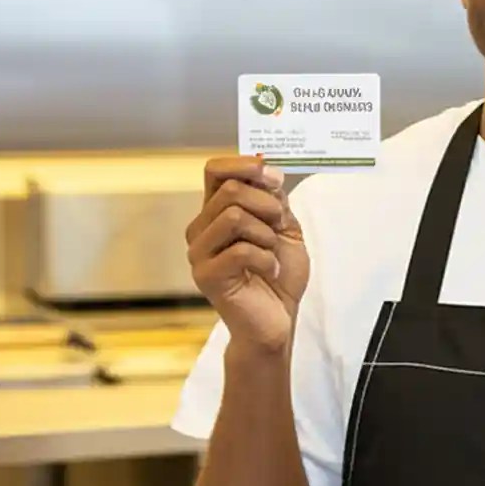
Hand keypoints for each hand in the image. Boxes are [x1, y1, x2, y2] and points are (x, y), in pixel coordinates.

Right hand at [185, 157, 310, 352]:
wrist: (277, 320)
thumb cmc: (278, 274)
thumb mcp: (284, 228)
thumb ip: (273, 199)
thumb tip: (267, 168)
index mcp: (217, 212)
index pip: (215, 170)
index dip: (245, 165)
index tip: (274, 178)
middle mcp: (202, 228)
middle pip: (230, 190)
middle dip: (267, 204)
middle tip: (279, 226)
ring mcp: (200, 252)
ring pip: (234, 216)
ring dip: (266, 234)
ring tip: (272, 253)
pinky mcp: (206, 276)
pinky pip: (241, 250)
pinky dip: (267, 260)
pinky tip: (270, 272)